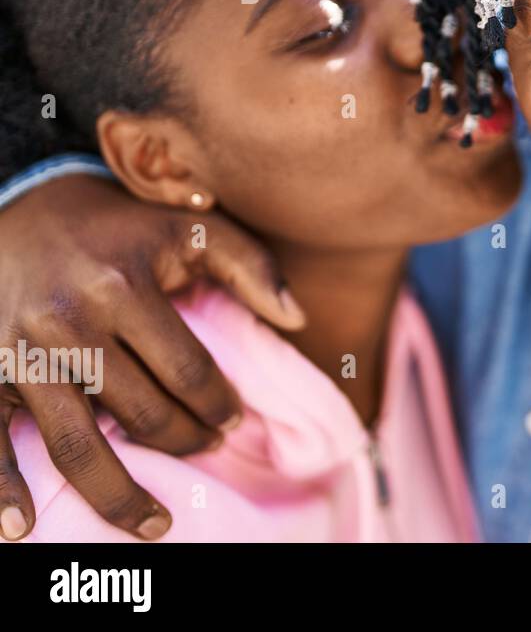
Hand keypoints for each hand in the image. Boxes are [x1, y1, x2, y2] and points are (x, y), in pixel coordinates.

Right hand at [0, 174, 303, 539]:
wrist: (23, 203)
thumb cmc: (120, 225)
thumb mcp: (191, 228)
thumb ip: (253, 266)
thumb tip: (299, 319)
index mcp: (122, 287)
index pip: (187, 371)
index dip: (220, 404)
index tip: (235, 418)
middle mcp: (68, 323)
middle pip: (140, 412)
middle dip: (185, 439)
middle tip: (207, 447)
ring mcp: (20, 353)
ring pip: (77, 444)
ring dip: (118, 494)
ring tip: (157, 523)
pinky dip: (1, 490)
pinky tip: (23, 528)